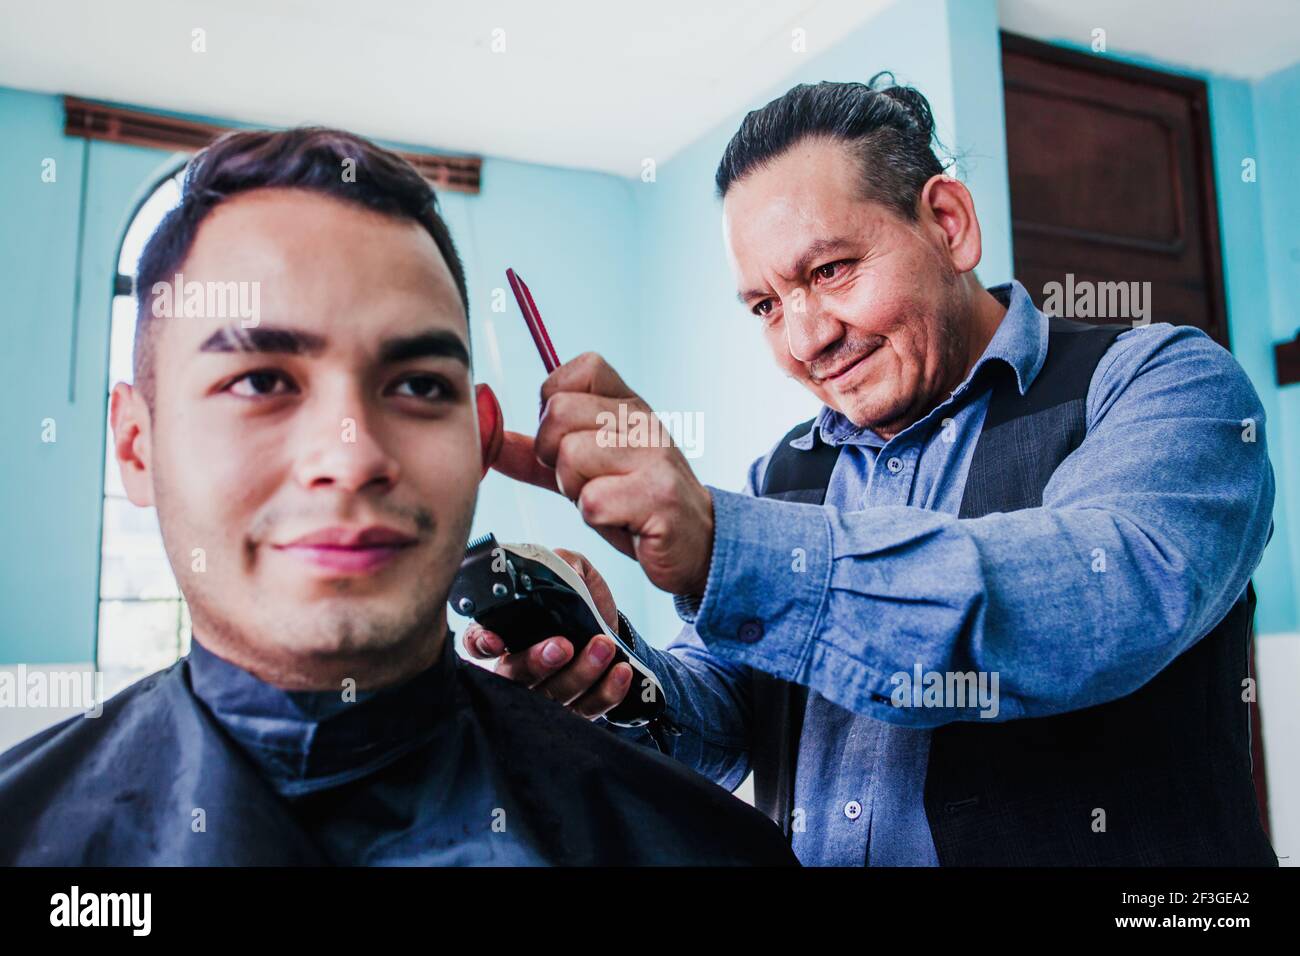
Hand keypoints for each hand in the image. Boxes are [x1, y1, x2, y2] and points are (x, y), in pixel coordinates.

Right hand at [461, 548, 633, 718]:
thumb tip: (568, 567)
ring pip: (554, 696)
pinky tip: (620, 671)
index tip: (495, 640)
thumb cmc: (582, 601)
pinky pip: (588, 709)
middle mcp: (518, 669)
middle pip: (516, 677)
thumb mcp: (574, 573)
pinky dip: (606, 692)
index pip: (479, 644)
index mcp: (506, 633)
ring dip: (580, 672)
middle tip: (563, 645)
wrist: (612, 628)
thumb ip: (565, 563)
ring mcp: (547, 695)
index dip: (482, 644)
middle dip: (537, 662)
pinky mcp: (577, 710)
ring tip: (604, 646)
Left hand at [491, 352, 713, 596]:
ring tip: (608, 502)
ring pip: (570, 458)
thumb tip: (488, 436)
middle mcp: (643, 421)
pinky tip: (623, 522)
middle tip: (586, 482)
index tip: (569, 442)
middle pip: (559, 414)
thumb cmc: (638, 502)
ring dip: (577, 492)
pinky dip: (597, 520)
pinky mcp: (658, 496)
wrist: (697, 544)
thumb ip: (538, 453)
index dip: (553, 407)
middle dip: (556, 458)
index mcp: (628, 404)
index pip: (577, 372)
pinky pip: (592, 502)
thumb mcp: (587, 469)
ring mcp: (654, 456)